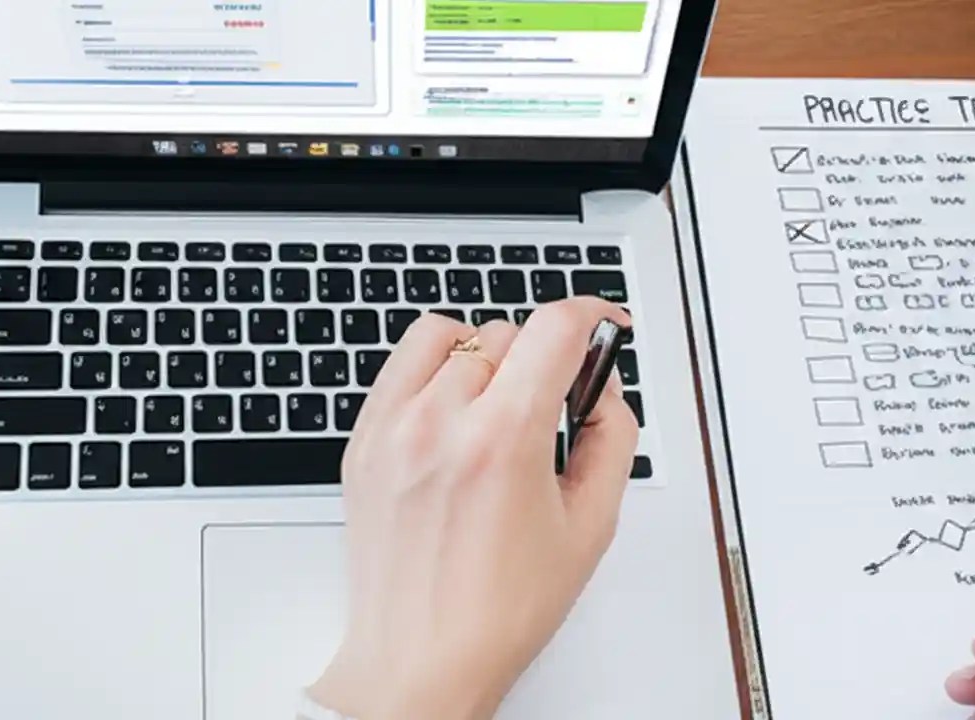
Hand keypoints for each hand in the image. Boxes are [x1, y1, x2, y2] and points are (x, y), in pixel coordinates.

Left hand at [309, 298, 637, 719]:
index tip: (604, 325)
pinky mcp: (362, 441)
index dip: (592, 315)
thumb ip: (612, 441)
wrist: (420, 659)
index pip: (553, 327)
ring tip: (498, 403)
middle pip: (504, 332)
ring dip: (485, 355)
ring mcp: (392, 428)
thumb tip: (604, 392)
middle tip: (555, 401)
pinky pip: (400, 366)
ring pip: (446, 336)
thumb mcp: (590, 527)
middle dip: (542, 356)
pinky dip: (434, 371)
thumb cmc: (498, 610)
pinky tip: (454, 412)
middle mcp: (439, 422)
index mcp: (501, 439)